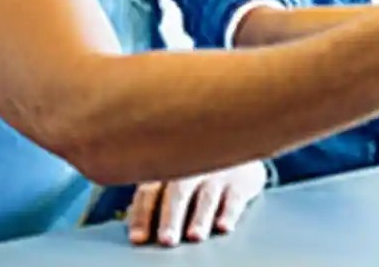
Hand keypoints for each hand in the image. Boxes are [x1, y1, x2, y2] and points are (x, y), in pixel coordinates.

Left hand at [127, 161, 265, 246]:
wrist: (239, 137)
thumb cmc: (198, 164)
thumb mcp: (175, 170)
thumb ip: (154, 192)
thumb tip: (134, 224)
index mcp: (168, 166)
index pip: (150, 191)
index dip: (142, 215)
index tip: (138, 239)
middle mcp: (192, 166)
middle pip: (178, 192)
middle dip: (171, 216)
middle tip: (167, 240)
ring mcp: (219, 171)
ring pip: (208, 195)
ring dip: (201, 217)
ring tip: (195, 236)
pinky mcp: (243, 179)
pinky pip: (236, 197)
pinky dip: (229, 213)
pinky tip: (224, 227)